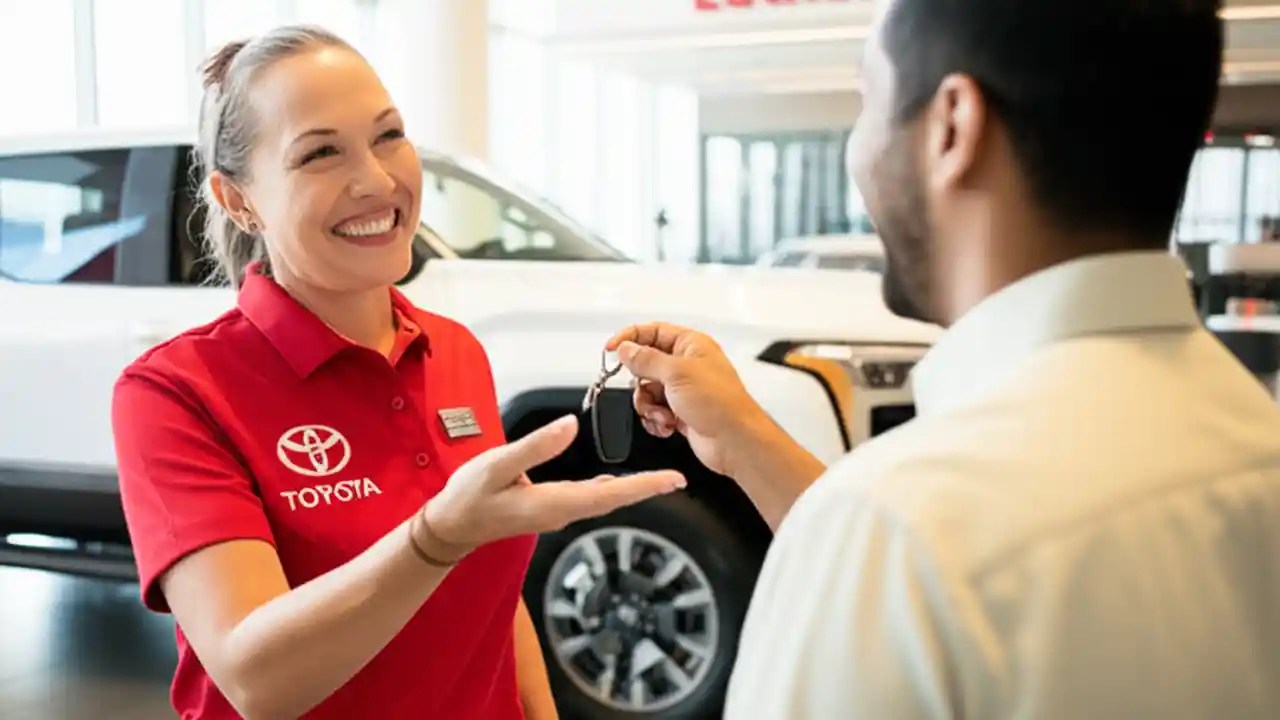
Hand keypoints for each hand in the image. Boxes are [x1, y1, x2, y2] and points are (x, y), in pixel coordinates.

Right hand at [422, 415, 685, 550]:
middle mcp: (562, 511)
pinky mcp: (552, 507)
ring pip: (604, 500)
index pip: (609, 494)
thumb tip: (570, 426)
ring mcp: (558, 512)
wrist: (451, 526)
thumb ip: (535, 446)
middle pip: (614, 500)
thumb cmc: (468, 497)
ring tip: (659, 480)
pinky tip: (618, 483)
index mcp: (554, 502)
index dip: (643, 486)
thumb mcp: (496, 466)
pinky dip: (611, 489)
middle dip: (647, 488)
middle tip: (677, 480)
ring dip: (632, 490)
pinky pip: (590, 499)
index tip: (671, 481)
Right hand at [606, 322, 767, 476]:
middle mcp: (688, 365)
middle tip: (645, 388)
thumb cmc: (721, 403)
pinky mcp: (681, 412)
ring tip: (663, 413)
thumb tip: (626, 349)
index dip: (630, 337)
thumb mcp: (676, 373)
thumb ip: (646, 359)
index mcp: (691, 345)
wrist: (734, 442)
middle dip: (641, 382)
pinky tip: (668, 424)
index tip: (612, 349)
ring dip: (649, 406)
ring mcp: (684, 390)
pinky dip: (656, 420)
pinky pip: (655, 411)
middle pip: (646, 365)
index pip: (653, 331)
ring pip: (647, 392)